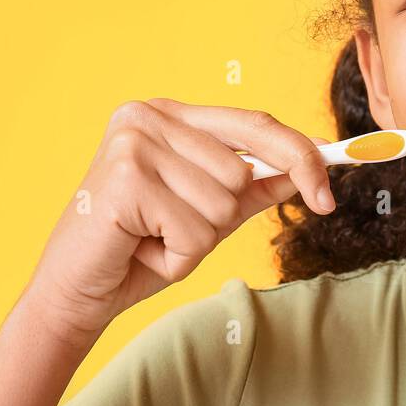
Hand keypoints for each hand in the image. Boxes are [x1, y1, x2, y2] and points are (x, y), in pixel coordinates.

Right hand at [27, 98, 332, 344]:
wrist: (77, 291)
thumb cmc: (142, 248)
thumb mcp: (211, 212)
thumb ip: (257, 185)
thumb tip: (311, 168)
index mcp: (172, 114)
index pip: (256, 123)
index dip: (301, 156)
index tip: (327, 196)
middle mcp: (150, 116)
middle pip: (243, 172)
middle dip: (220, 218)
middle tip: (170, 228)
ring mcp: (135, 142)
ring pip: (223, 204)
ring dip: (198, 239)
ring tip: (154, 238)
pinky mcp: (125, 178)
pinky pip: (195, 230)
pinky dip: (178, 255)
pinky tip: (142, 249)